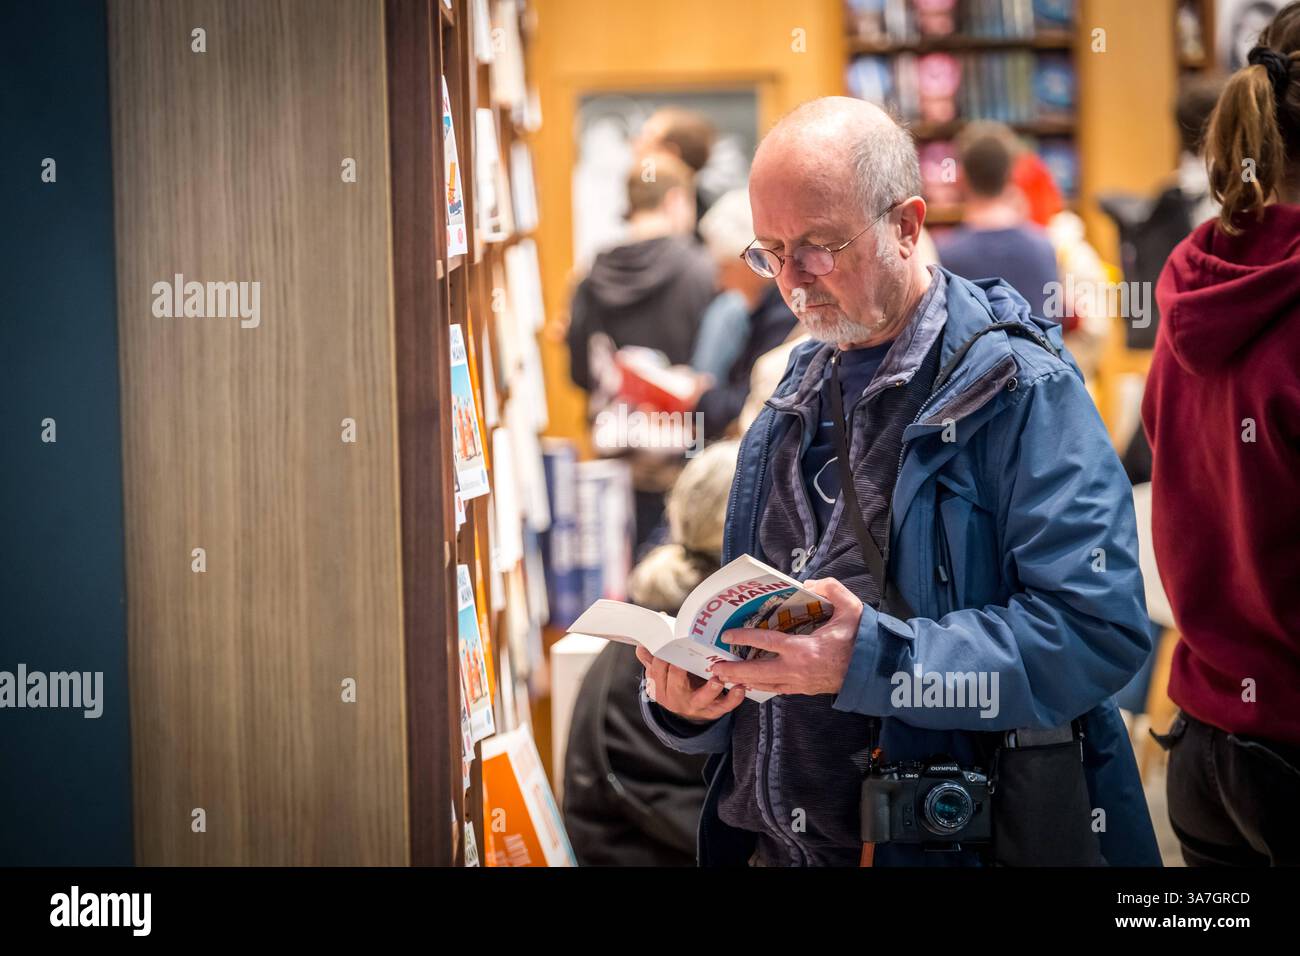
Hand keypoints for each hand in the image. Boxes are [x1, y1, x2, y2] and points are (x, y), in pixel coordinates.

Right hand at [635, 645, 745, 722]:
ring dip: (709, 689)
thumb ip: (652, 660)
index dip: (663, 658)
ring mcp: (696, 706)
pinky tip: (740, 687)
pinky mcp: (714, 711)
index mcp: (660, 688)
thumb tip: (641, 644)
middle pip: (676, 684)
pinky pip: (724, 706)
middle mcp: (676, 699)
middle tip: (689, 654)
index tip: (671, 642)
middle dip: (681, 670)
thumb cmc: (676, 684)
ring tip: (717, 679)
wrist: (690, 712)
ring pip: (702, 698)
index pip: (658, 672)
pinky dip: (733, 698)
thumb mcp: (662, 675)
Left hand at [708, 577, 863, 696]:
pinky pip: (776, 690)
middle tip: (713, 666)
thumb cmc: (860, 637)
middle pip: (757, 672)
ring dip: (742, 681)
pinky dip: (760, 687)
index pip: (766, 642)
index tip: (726, 636)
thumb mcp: (849, 605)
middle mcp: (797, 669)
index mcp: (804, 649)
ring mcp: (800, 683)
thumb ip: (829, 588)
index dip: (744, 638)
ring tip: (723, 676)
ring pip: (764, 685)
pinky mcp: (804, 689)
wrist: (874, 668)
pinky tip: (750, 683)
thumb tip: (807, 584)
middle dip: (733, 670)